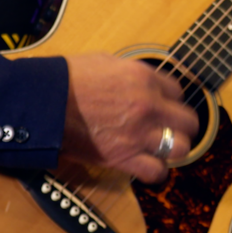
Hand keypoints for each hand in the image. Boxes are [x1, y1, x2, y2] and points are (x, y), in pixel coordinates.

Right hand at [62, 54, 199, 182]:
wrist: (43, 103)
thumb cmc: (67, 78)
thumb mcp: (106, 61)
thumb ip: (131, 71)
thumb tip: (140, 78)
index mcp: (144, 78)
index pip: (178, 90)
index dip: (171, 98)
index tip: (163, 103)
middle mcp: (148, 106)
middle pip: (188, 120)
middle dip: (183, 124)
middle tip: (171, 127)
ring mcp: (138, 134)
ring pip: (181, 147)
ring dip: (175, 148)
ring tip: (165, 147)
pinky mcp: (122, 157)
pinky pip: (155, 171)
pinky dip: (155, 171)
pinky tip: (149, 165)